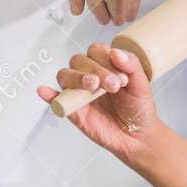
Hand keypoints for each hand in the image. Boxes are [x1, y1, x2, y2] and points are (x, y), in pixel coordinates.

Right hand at [39, 44, 165, 164]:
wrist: (138, 136)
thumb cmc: (139, 107)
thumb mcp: (141, 84)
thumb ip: (132, 65)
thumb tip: (116, 52)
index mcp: (105, 66)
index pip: (95, 51)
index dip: (105, 58)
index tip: (120, 75)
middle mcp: (90, 76)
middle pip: (78, 61)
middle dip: (95, 69)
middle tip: (112, 85)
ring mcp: (80, 93)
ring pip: (65, 76)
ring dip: (76, 78)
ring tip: (93, 87)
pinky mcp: (73, 111)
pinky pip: (56, 100)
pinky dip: (48, 95)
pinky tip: (45, 91)